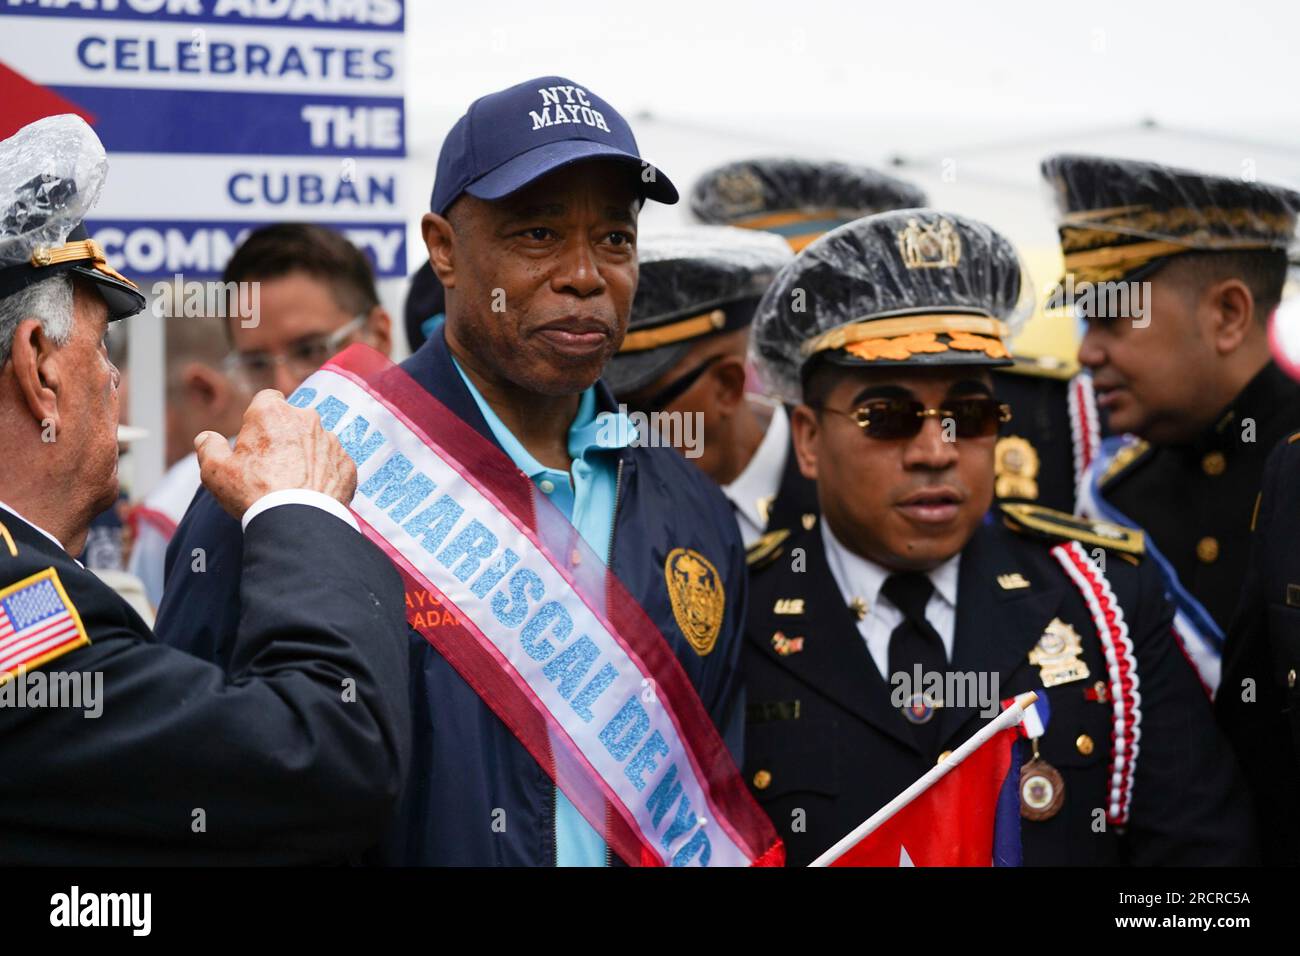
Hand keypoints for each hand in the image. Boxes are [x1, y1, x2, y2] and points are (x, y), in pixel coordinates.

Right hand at [195, 389, 356, 518]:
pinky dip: (326, 474)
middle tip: (272, 464)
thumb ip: (209, 448)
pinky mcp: (347, 464)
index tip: (255, 437)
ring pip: (316, 441)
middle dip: (284, 435)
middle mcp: (306, 419)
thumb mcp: (215, 471)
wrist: (298, 521)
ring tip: (294, 483)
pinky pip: (334, 464)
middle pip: (293, 420)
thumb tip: (206, 438)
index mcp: (272, 413)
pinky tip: (314, 493)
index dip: (259, 417)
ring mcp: (331, 441)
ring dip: (307, 454)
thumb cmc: (253, 492)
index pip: (267, 399)